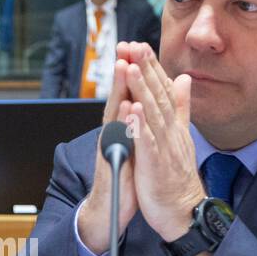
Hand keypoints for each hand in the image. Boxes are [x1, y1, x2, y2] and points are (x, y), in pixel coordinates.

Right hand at [76, 48, 138, 253]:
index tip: (140, 47)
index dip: (134, 72)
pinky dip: (121, 124)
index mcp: (122, 128)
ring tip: (123, 67)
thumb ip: (141, 123)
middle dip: (122, 72)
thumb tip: (147, 102)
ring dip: (118, 91)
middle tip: (127, 46)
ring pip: (113, 114)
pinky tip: (127, 110)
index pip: (128, 95)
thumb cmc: (125, 178)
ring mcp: (109, 146)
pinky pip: (116, 140)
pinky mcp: (109, 162)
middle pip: (118, 97)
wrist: (110, 209)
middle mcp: (112, 133)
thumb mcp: (137, 146)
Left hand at [121, 43, 206, 243]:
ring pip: (151, 114)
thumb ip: (181, 107)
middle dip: (145, 69)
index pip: (162, 90)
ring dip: (141, 90)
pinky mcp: (155, 165)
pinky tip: (132, 110)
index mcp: (172, 125)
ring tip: (131, 67)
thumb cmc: (177, 176)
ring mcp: (163, 147)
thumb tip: (184, 79)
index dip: (151, 67)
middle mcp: (169, 131)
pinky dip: (140, 126)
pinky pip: (147, 143)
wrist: (184, 211)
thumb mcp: (180, 135)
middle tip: (134, 45)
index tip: (140, 45)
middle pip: (157, 95)